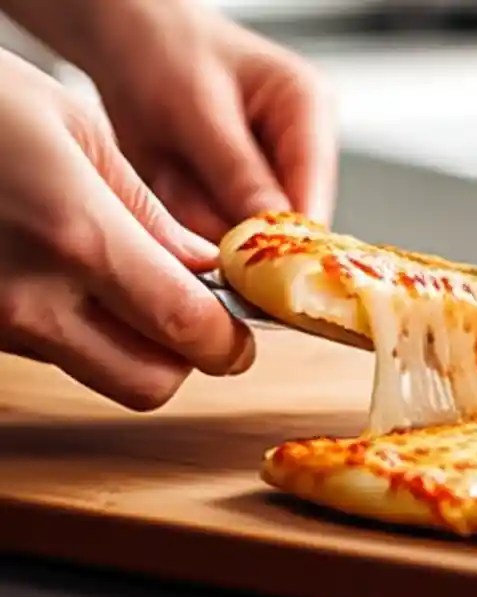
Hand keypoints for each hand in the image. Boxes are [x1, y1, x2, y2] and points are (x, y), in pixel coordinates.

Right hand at [0, 49, 253, 408]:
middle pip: (149, 382)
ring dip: (130, 345)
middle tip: (191, 312)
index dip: (230, 341)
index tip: (241, 330)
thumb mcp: (77, 129)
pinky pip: (48, 351)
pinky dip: (76, 331)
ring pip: (99, 373)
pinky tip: (65, 276)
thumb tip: (204, 268)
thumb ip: (149, 212)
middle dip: (184, 356)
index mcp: (77, 237)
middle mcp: (30, 298)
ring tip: (121, 281)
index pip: (188, 331)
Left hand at [4, 0, 336, 239]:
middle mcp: (298, 148)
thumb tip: (272, 230)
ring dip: (206, 227)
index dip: (292, 243)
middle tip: (192, 208)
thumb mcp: (196, 107)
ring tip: (175, 179)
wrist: (120, 42)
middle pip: (289, 227)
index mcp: (307, 110)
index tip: (260, 277)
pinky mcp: (238, 196)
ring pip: (252, 238)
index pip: (316, 195)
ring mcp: (269, 176)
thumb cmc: (161, 50)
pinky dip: (190, 225)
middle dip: (236, 234)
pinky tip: (175, 187)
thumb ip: (237, 171)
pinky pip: (220, 235)